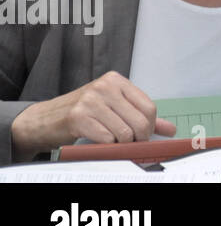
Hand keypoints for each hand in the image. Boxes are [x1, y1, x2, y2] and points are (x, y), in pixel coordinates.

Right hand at [10, 71, 175, 160]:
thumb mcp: (113, 106)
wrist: (45, 118)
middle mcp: (105, 87)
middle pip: (139, 121)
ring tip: (112, 140)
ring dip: (121, 143)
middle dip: (139, 137)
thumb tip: (169, 129)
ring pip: (124, 132)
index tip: (144, 134)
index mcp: (117, 81)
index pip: (149, 107)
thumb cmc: (82, 112)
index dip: (150, 126)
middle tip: (131, 142)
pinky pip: (106, 138)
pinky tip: (98, 140)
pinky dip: (106, 145)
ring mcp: (91, 100)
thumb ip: (141, 116)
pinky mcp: (78, 117)